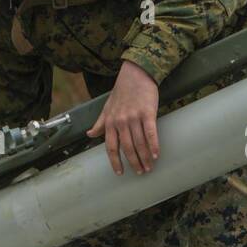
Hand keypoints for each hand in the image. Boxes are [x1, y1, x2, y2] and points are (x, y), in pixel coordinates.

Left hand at [87, 59, 159, 173]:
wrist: (135, 74)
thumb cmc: (122, 91)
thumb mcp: (107, 107)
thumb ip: (100, 122)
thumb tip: (89, 135)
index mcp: (110, 122)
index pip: (111, 147)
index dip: (115, 161)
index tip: (119, 172)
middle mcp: (120, 122)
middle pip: (126, 148)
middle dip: (133, 162)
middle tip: (140, 172)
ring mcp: (134, 117)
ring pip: (139, 143)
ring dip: (145, 157)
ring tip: (150, 167)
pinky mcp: (147, 113)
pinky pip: (150, 133)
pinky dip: (153, 145)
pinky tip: (157, 154)